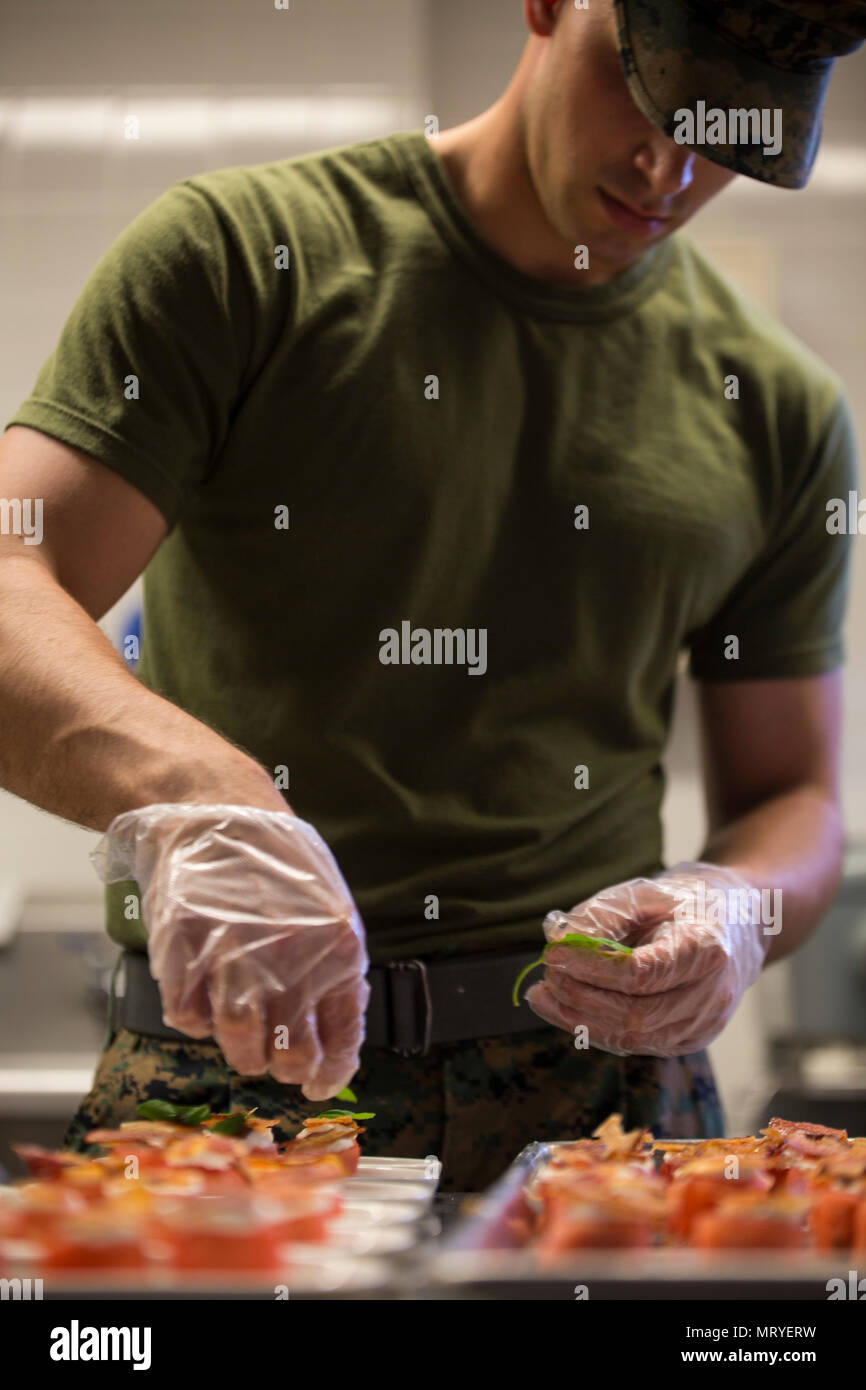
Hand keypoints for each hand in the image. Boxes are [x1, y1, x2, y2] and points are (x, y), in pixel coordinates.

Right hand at [92, 804, 368, 1099]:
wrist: (218, 812)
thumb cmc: (278, 864)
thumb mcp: (329, 910)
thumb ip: (333, 970)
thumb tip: (332, 1036)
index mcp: (336, 947)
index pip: (340, 1037)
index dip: (329, 1074)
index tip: (318, 1085)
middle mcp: (288, 956)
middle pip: (288, 1054)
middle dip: (283, 1068)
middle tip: (274, 1060)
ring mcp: (233, 954)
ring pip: (238, 1043)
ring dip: (241, 1053)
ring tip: (241, 1039)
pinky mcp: (184, 950)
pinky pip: (189, 1017)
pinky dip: (196, 1021)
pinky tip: (204, 1000)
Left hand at [525, 862, 770, 1055]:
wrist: (740, 922)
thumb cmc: (689, 901)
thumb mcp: (647, 890)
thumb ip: (602, 914)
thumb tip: (559, 941)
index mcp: (708, 948)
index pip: (642, 974)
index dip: (592, 968)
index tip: (554, 952)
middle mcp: (713, 995)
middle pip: (636, 1015)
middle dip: (580, 998)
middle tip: (545, 975)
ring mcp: (705, 1024)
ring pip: (634, 1038)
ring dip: (580, 1020)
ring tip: (543, 995)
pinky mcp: (690, 1039)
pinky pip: (637, 1044)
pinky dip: (596, 1029)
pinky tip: (565, 1009)